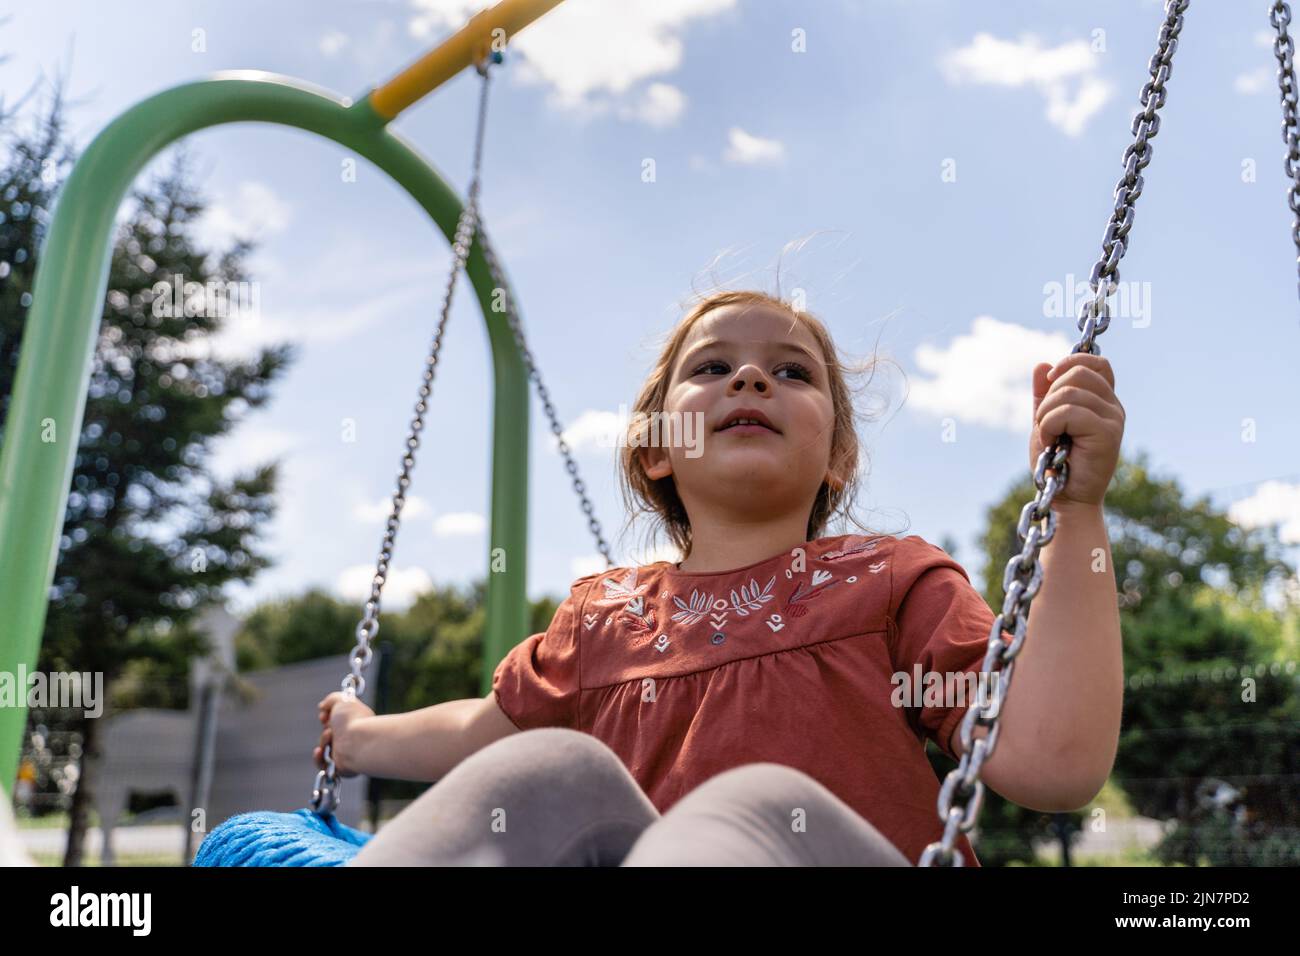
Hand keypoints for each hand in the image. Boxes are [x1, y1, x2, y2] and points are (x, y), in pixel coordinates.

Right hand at [314, 691, 374, 777]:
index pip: (336, 722)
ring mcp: (345, 754)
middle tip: (330, 728)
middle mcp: (351, 739)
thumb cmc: (353, 720)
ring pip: (325, 749)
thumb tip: (323, 706)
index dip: (327, 718)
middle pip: (329, 736)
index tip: (324, 715)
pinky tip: (319, 751)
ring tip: (330, 736)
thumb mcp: (343, 699)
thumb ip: (333, 698)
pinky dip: (318, 758)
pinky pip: (322, 765)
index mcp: (353, 724)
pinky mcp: (339, 768)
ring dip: (323, 741)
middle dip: (326, 730)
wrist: (357, 741)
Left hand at [1030, 353, 1124, 509]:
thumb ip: (1045, 395)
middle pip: (1078, 373)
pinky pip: (1069, 412)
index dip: (1071, 362)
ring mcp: (1114, 419)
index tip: (1051, 381)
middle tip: (1045, 424)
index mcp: (1103, 401)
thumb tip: (1042, 365)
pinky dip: (1049, 426)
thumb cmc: (1056, 464)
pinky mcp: (1108, 433)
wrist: (1066, 499)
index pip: (1097, 363)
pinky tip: (1051, 445)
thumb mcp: (1046, 421)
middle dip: (1049, 396)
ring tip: (1049, 439)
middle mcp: (1114, 407)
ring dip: (1046, 415)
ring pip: (1069, 392)